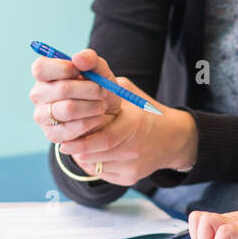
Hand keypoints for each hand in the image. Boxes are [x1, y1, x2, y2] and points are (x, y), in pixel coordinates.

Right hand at [31, 47, 117, 146]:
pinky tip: (97, 118)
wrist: (107, 113)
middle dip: (90, 90)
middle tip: (103, 92)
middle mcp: (38, 94)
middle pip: (63, 89)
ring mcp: (42, 115)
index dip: (65, 68)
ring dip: (92, 107)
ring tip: (102, 105)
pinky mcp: (52, 134)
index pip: (41, 68)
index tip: (82, 72)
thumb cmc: (97, 88)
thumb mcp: (99, 70)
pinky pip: (72, 128)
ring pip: (68, 109)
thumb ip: (90, 59)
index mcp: (44, 74)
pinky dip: (91, 122)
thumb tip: (78, 59)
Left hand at [31, 48, 196, 183]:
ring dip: (84, 156)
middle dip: (79, 149)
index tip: (64, 141)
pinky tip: (93, 155)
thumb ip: (102, 77)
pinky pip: (103, 174)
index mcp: (135, 125)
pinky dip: (94, 165)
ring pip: (97, 165)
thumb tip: (77, 60)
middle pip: (97, 154)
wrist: (173, 138)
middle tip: (65, 144)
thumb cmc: (144, 110)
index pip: (104, 138)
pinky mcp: (131, 178)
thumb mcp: (126, 91)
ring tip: (77, 147)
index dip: (82, 141)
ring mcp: (134, 166)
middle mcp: (136, 148)